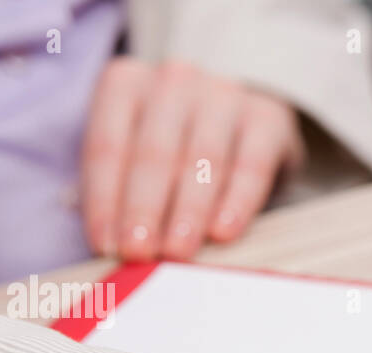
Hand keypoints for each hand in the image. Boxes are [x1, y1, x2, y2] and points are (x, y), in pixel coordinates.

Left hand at [80, 57, 305, 261]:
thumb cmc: (174, 147)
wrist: (241, 118)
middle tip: (139, 252)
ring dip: (187, 210)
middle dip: (143, 207)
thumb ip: (118, 192)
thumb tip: (109, 245)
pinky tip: (224, 232)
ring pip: (202, 158)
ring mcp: (223, 95)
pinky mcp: (267, 117)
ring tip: (178, 251)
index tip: (106, 247)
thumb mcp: (134, 154)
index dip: (104, 200)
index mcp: (125, 84)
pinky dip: (237, 201)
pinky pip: (251, 164)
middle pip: (154, 152)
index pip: (107, 146)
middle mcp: (173, 81)